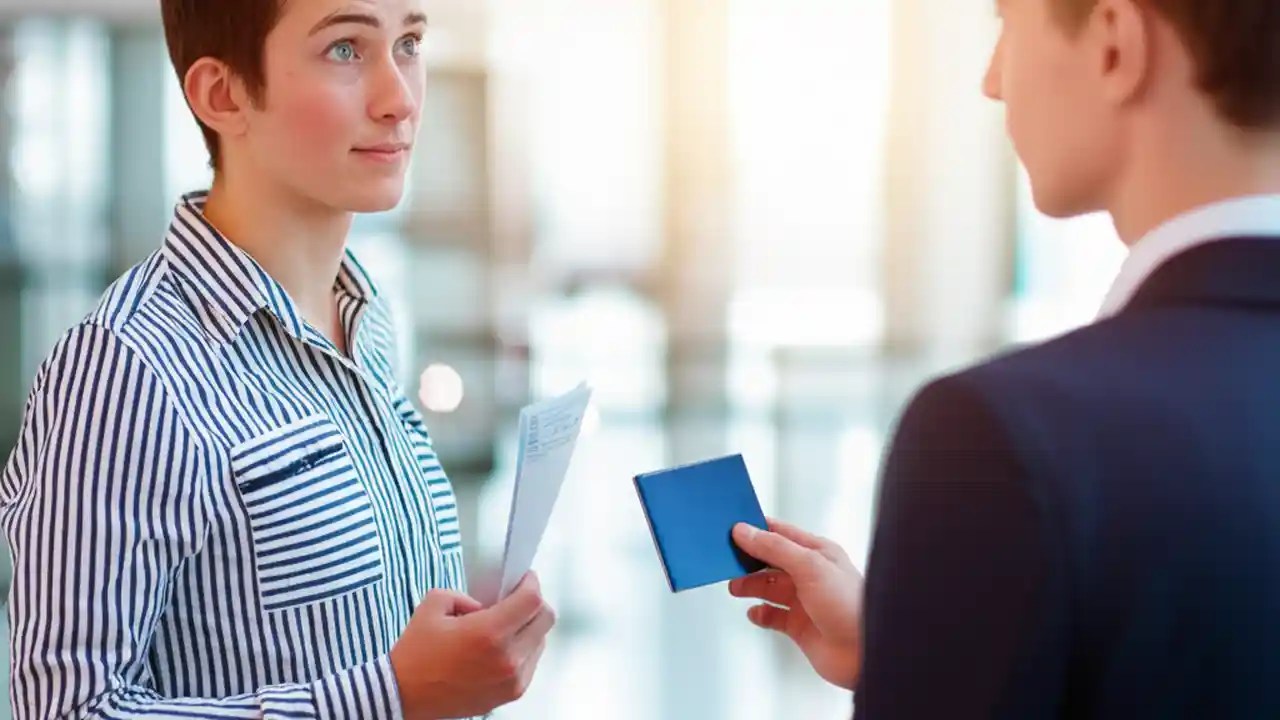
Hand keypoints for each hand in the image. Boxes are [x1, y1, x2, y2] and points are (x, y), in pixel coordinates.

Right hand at [390, 572, 555, 718]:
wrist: (404, 696)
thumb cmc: (416, 654)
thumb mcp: (434, 604)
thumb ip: (465, 595)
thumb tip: (485, 603)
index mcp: (489, 633)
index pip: (532, 600)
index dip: (531, 583)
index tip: (524, 578)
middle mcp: (507, 658)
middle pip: (545, 618)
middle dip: (534, 602)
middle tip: (517, 599)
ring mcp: (513, 679)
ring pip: (541, 641)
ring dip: (528, 627)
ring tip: (505, 626)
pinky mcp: (511, 694)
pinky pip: (531, 663)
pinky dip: (523, 650)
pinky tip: (501, 647)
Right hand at [730, 518, 862, 689]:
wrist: (865, 653)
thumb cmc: (851, 606)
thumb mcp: (809, 566)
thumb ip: (774, 548)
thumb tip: (746, 532)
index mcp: (818, 552)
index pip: (780, 533)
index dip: (756, 530)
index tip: (732, 529)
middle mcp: (810, 574)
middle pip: (770, 561)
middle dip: (748, 560)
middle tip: (727, 560)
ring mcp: (804, 601)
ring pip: (768, 587)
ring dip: (750, 586)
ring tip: (735, 587)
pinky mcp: (799, 626)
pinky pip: (772, 616)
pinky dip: (760, 613)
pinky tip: (754, 612)